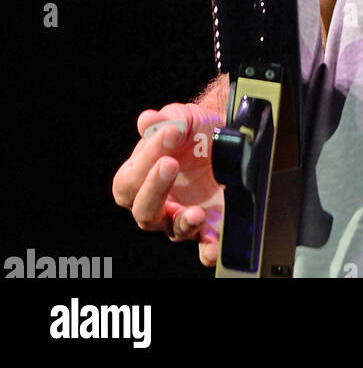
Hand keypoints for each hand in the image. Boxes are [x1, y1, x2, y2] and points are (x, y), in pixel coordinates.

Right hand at [112, 103, 224, 267]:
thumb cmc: (194, 130)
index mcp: (141, 178)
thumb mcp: (183, 119)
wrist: (226, 135)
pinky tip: (213, 248)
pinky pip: (205, 245)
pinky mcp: (209, 226)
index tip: (171, 132)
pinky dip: (208, 249)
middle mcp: (158, 204)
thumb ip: (167, 119)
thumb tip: (147, 120)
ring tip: (196, 212)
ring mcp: (182, 217)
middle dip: (155, 188)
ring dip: (183, 222)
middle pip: (144, 210)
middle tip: (170, 163)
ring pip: (173, 230)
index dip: (146, 158)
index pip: (129, 179)